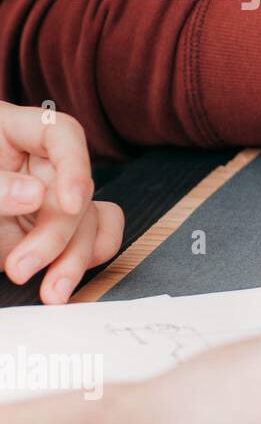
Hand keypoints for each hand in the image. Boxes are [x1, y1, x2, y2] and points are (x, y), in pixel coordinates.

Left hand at [0, 102, 122, 301]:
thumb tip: (36, 196)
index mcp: (8, 132)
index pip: (61, 134)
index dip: (74, 166)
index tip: (68, 201)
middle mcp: (34, 164)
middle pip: (74, 190)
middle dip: (56, 235)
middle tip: (23, 267)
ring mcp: (42, 200)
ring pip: (87, 221)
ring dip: (73, 258)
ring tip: (50, 291)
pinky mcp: (45, 231)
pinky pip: (90, 237)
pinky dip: (85, 257)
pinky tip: (64, 277)